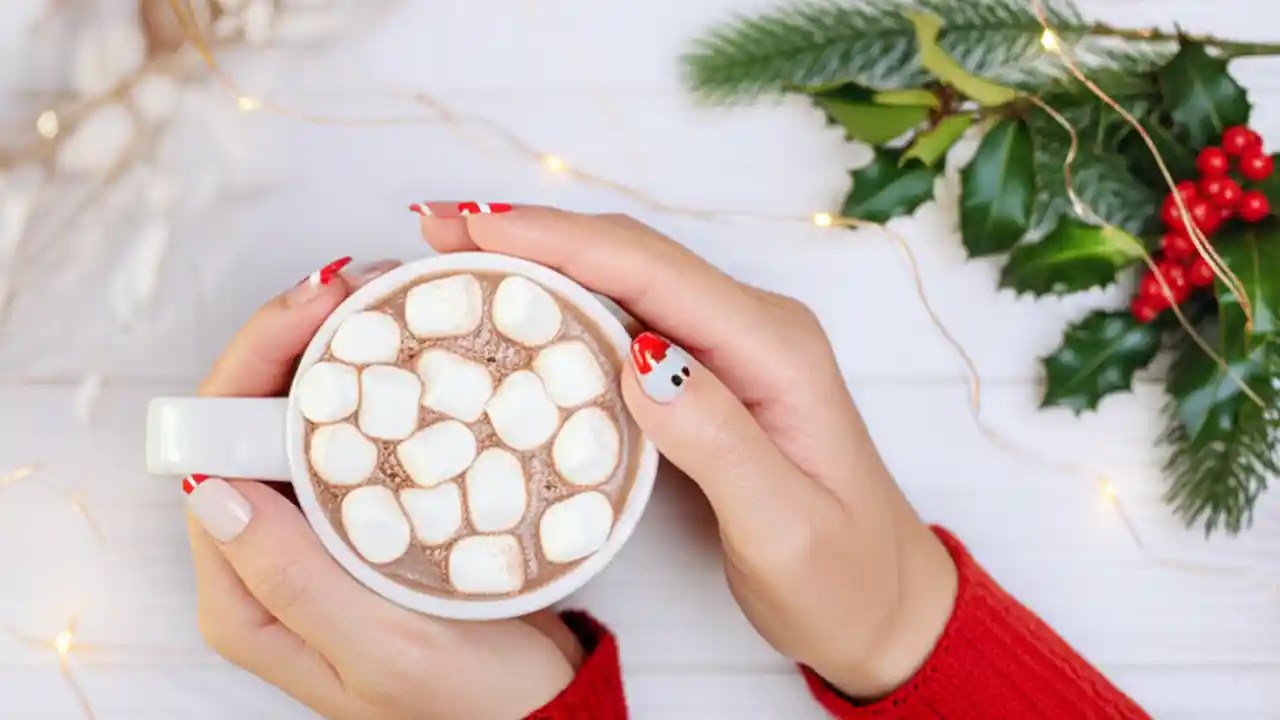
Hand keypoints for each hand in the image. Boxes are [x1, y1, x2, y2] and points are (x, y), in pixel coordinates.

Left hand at [184, 258, 583, 719]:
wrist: (538, 713)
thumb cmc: (467, 701)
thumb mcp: (382, 649)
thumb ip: (293, 579)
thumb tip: (209, 489)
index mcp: (245, 593)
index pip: (214, 449)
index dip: (256, 362)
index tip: (321, 310)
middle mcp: (266, 556)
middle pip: (248, 419)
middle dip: (295, 339)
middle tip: (361, 284)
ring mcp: (316, 534)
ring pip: (300, 417)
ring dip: (334, 351)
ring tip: (387, 300)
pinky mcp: (364, 520)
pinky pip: (352, 436)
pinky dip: (375, 385)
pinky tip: (410, 350)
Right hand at [419, 207, 957, 698]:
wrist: (885, 603)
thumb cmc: (843, 576)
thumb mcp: (784, 526)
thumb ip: (717, 439)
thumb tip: (636, 355)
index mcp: (774, 348)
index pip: (651, 271)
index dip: (558, 240)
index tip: (474, 226)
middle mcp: (754, 330)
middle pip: (631, 257)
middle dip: (533, 234)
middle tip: (437, 227)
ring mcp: (732, 349)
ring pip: (625, 281)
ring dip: (542, 260)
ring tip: (456, 253)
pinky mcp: (711, 376)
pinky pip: (629, 320)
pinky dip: (566, 304)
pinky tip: (517, 309)